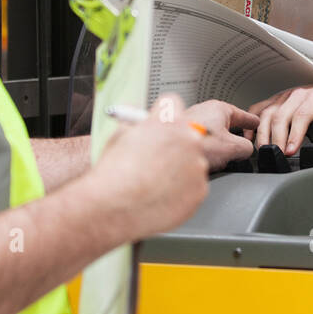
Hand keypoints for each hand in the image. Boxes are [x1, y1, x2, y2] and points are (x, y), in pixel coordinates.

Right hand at [91, 93, 209, 238]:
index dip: (161, 116)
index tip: (157, 126)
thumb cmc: (112, 175)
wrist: (113, 209)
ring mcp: (197, 165)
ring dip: (178, 170)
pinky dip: (182, 192)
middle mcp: (188, 139)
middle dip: (173, 145)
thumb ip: (134, 124)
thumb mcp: (118, 137)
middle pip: (186, 134)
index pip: (172, 104)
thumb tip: (138, 120)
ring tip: (153, 184)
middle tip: (155, 161)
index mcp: (167, 121)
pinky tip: (161, 197)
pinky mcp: (200, 190)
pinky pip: (194, 186)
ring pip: (192, 163)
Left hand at [184, 100, 258, 170]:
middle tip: (238, 148)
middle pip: (225, 124)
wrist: (170, 152)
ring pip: (211, 133)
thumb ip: (246, 147)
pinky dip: (203, 149)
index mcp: (219, 109)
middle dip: (232, 137)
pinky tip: (202, 159)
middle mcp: (203, 111)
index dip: (250, 121)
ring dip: (216, 145)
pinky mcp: (179, 132)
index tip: (255, 122)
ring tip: (217, 158)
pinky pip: (198, 140)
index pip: (241, 114)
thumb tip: (247, 150)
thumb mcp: (234, 148)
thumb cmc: (197, 144)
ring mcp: (190, 120)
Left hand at [247, 82, 312, 154]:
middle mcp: (289, 96)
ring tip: (278, 154)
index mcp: (282, 100)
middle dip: (262, 137)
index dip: (249, 127)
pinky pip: (302, 117)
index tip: (246, 144)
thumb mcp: (300, 119)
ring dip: (277, 138)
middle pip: (266, 115)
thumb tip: (270, 148)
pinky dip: (296, 134)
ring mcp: (303, 95)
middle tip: (262, 155)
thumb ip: (285, 128)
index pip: (258, 111)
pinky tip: (294, 147)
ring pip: (281, 116)